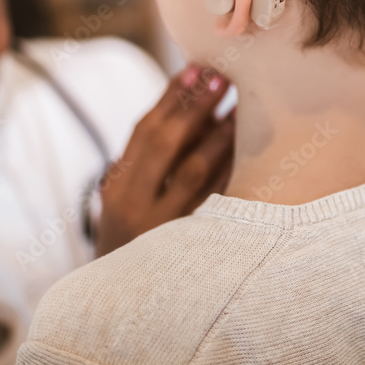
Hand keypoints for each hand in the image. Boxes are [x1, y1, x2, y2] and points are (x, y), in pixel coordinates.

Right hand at [94, 63, 234, 256]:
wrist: (125, 297)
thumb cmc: (135, 231)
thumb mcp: (129, 193)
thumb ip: (153, 153)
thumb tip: (197, 96)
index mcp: (117, 187)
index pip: (143, 132)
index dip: (170, 97)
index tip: (194, 68)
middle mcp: (135, 206)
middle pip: (167, 146)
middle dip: (195, 107)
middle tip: (222, 76)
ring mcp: (165, 226)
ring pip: (195, 171)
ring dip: (220, 134)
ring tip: (240, 105)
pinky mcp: (193, 242)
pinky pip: (217, 199)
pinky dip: (231, 169)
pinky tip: (248, 148)